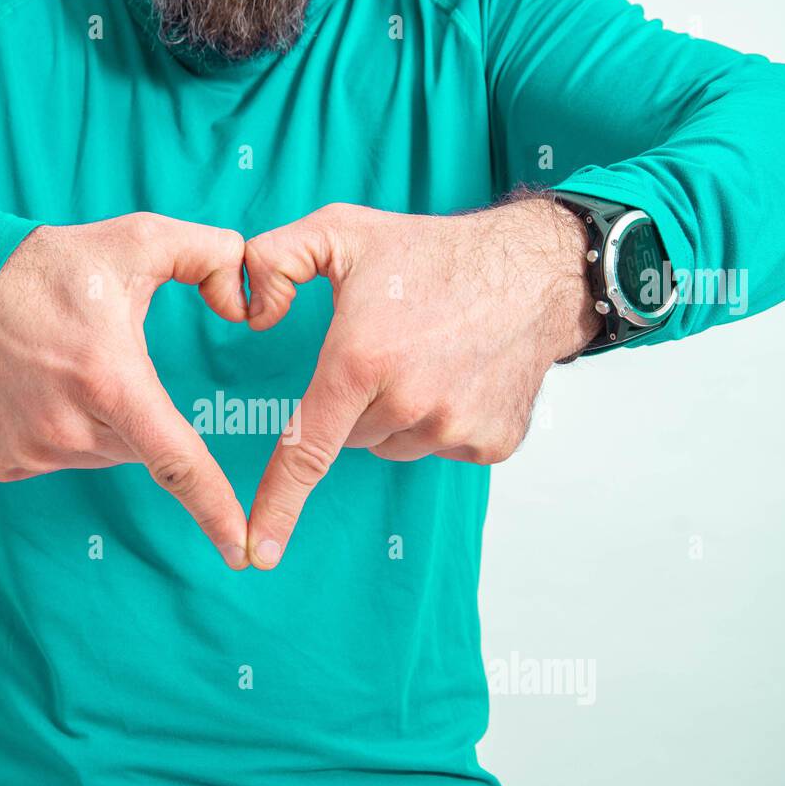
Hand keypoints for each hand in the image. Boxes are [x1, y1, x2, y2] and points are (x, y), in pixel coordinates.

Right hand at [0, 212, 251, 568]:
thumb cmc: (52, 267)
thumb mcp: (139, 240)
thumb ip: (211, 256)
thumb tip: (247, 305)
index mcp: (110, 381)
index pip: (176, 462)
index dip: (214, 509)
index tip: (241, 551)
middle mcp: (68, 426)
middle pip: (138, 446)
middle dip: (135, 409)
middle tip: (98, 358)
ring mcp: (29, 449)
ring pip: (98, 455)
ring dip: (95, 421)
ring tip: (60, 369)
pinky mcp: (0, 462)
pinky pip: (53, 460)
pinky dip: (54, 432)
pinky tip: (31, 391)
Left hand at [242, 198, 599, 569]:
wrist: (534, 272)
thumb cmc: (430, 253)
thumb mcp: (340, 231)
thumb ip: (272, 261)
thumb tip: (250, 315)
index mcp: (360, 362)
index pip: (305, 451)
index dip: (277, 505)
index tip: (258, 553)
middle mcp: (408, 403)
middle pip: (349, 436)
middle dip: (355, 402)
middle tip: (389, 349)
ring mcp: (454, 428)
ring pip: (392, 444)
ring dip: (397, 413)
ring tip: (428, 358)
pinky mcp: (489, 444)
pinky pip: (438, 448)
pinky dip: (439, 420)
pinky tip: (459, 375)